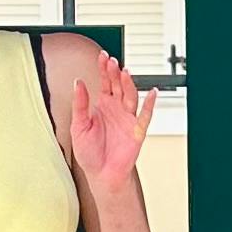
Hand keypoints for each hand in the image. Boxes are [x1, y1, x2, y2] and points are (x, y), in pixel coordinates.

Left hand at [69, 51, 156, 192]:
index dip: (104, 69)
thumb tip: (78, 84)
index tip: (103, 56)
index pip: (105, 82)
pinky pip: (145, 115)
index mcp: (102, 106)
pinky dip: (150, 104)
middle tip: (112, 61)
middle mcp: (116, 109)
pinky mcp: (136, 131)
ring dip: (129, 84)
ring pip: (131, 96)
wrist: (101, 175)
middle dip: (115, 73)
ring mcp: (127, 119)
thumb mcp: (78, 127)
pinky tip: (152, 93)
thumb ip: (79, 104)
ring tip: (125, 72)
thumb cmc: (90, 152)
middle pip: (118, 85)